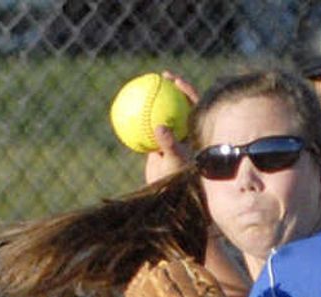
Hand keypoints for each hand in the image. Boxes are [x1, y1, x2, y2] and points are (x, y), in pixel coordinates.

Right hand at [144, 72, 197, 186]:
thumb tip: (159, 128)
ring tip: (141, 86)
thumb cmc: (178, 181)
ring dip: (152, 100)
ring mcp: (171, 138)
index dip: (186, 90)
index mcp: (195, 133)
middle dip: (170, 88)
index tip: (175, 80)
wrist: (169, 196)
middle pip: (178, 105)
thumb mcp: (176, 161)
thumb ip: (169, 144)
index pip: (193, 106)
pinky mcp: (158, 145)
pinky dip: (138, 119)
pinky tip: (126, 108)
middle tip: (159, 77)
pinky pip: (146, 128)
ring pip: (161, 115)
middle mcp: (184, 133)